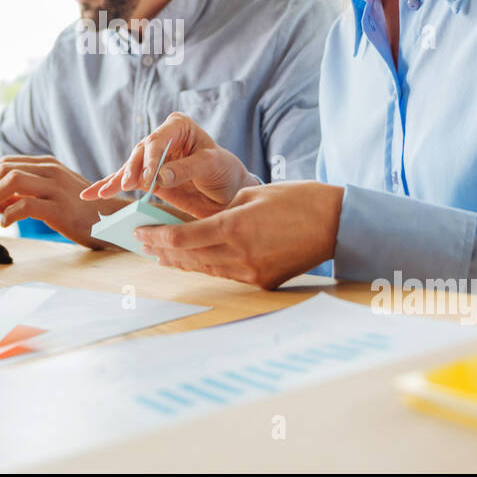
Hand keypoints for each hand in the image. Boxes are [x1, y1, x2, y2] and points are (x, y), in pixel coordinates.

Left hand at [0, 155, 124, 248]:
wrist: (113, 220)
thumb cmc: (81, 210)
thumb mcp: (52, 195)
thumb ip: (27, 194)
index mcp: (48, 165)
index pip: (7, 162)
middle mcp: (51, 171)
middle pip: (6, 169)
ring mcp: (56, 188)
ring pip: (12, 182)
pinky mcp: (60, 208)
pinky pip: (26, 206)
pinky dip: (9, 214)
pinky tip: (6, 224)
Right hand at [79, 113, 255, 217]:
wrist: (228, 193)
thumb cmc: (224, 172)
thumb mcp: (211, 166)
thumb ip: (186, 169)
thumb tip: (159, 178)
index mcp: (178, 126)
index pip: (158, 140)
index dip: (150, 159)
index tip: (149, 179)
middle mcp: (161, 139)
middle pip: (139, 153)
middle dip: (131, 170)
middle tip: (128, 186)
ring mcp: (151, 159)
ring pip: (129, 168)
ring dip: (116, 181)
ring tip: (104, 193)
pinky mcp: (145, 178)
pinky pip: (124, 181)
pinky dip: (108, 187)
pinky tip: (90, 194)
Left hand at [133, 181, 342, 288]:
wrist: (337, 224)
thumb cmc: (297, 200)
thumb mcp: (252, 195)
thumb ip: (222, 212)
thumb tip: (200, 225)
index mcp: (234, 227)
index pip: (182, 238)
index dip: (156, 238)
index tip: (138, 232)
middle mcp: (240, 254)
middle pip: (189, 257)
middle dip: (163, 251)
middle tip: (142, 244)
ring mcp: (252, 272)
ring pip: (207, 268)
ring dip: (182, 262)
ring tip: (161, 256)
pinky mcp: (264, 281)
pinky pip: (228, 273)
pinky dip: (208, 266)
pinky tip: (195, 261)